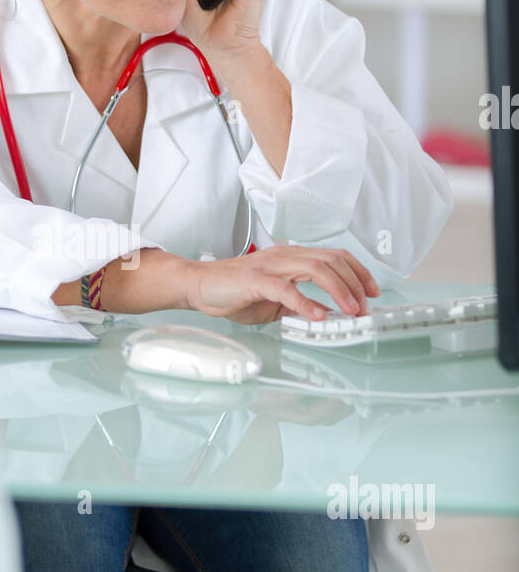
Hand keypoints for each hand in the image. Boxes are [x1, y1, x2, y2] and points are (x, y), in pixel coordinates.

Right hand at [184, 245, 380, 324]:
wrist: (198, 285)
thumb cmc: (232, 291)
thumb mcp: (273, 300)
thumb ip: (296, 303)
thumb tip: (322, 315)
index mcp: (290, 257)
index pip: (333, 256)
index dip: (358, 272)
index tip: (372, 291)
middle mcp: (284, 256)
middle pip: (331, 259)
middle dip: (354, 283)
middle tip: (364, 306)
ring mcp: (270, 266)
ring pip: (315, 268)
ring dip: (338, 290)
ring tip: (350, 309)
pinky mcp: (254, 280)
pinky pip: (286, 288)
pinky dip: (306, 302)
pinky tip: (318, 315)